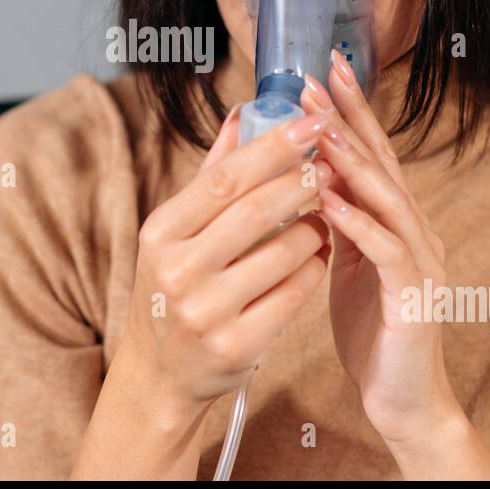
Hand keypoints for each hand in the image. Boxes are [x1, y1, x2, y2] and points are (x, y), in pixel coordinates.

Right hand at [122, 108, 333, 411]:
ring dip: (315, 228)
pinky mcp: (237, 346)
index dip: (272, 148)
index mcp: (160, 232)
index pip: (224, 178)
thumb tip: (241, 113)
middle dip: (302, 182)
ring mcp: (206, 312)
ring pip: (284, 253)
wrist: (159, 374)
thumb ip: (211, 174)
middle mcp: (178, 271)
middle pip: (256, 211)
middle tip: (330, 164)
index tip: (310, 123)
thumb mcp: (175, 233)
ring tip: (323, 216)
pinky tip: (319, 254)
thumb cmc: (174, 288)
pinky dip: (314, 268)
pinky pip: (295, 294)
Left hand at [301, 50, 459, 446]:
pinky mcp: (414, 297)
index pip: (371, 155)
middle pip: (382, 163)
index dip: (349, 111)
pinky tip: (330, 201)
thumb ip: (336, 221)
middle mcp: (415, 232)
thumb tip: (307, 175)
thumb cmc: (371, 332)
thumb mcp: (346, 265)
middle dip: (350, 117)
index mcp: (396, 223)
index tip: (322, 71)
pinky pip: (386, 252)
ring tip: (321, 128)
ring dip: (352, 161)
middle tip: (321, 75)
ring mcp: (421, 262)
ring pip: (386, 199)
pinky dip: (358, 223)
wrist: (402, 401)